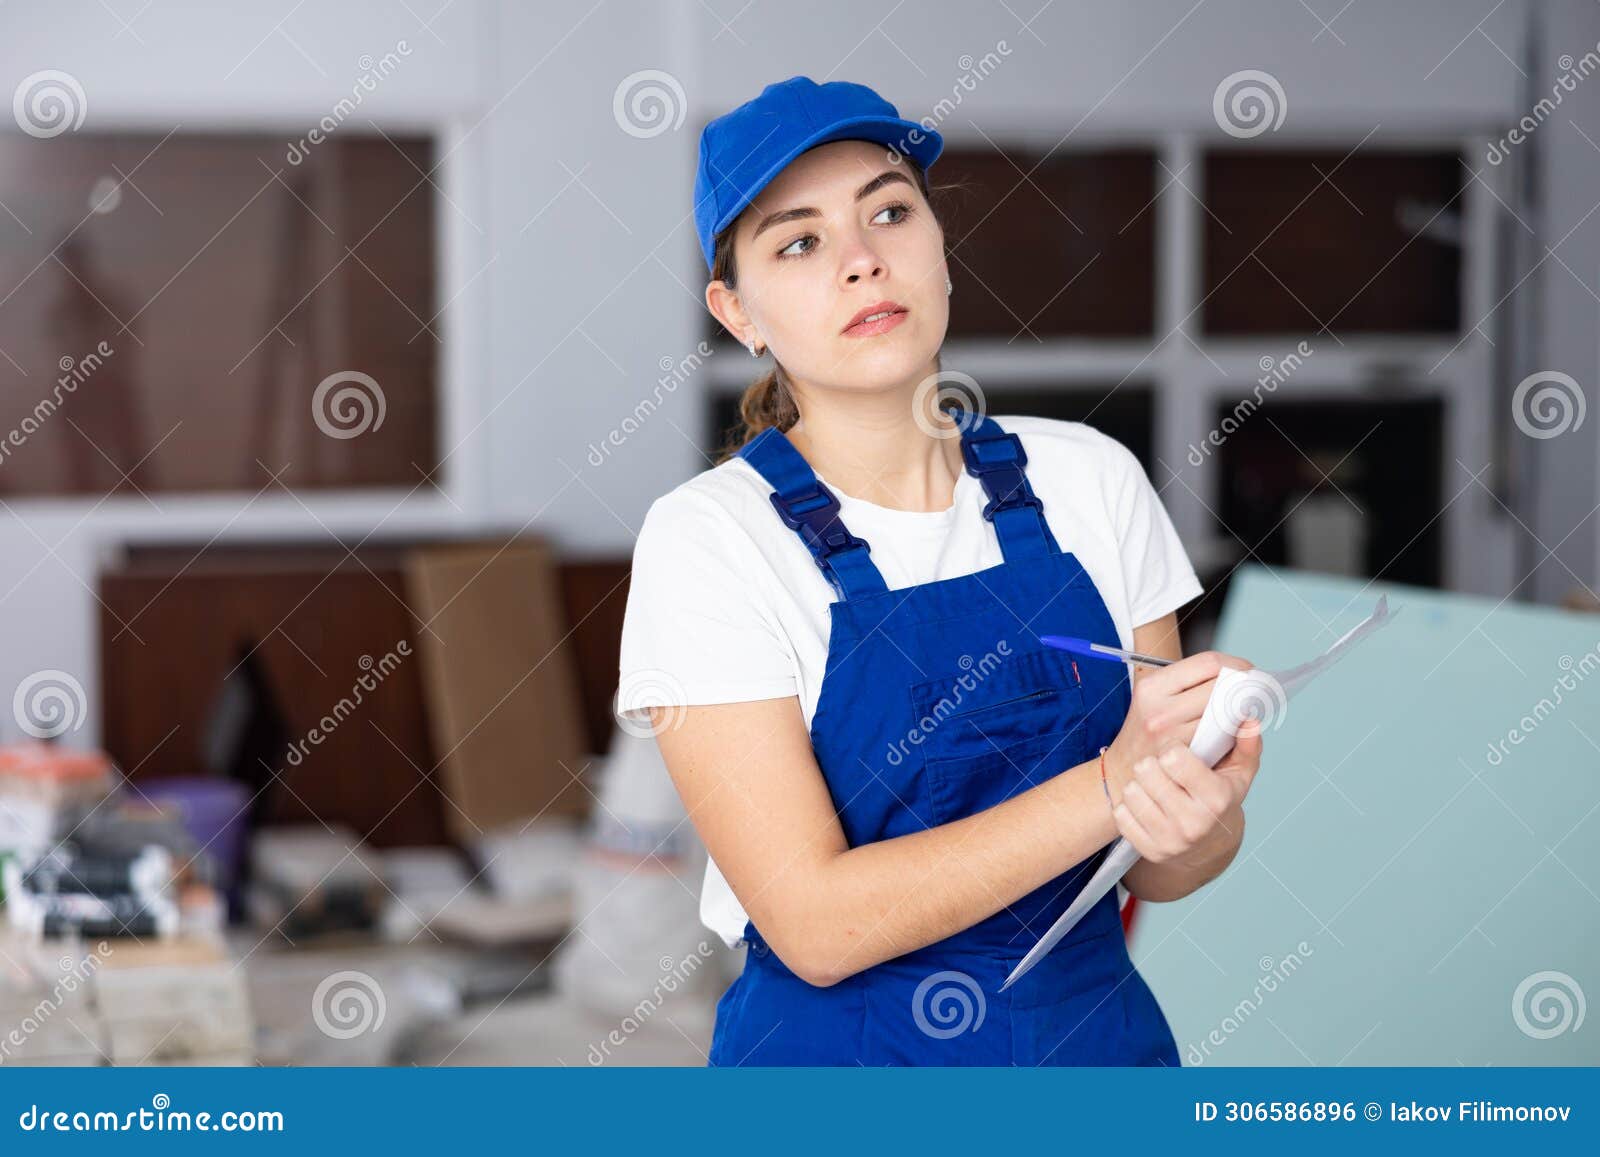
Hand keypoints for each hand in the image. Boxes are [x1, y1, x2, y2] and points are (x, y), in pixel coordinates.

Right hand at [1101, 649, 1250, 799]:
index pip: (1208, 663)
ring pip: (1226, 715)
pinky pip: (1223, 739)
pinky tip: (1230, 731)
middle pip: (1222, 688)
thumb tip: (1243, 673)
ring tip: (1242, 710)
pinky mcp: (1184, 759)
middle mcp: (1159, 711)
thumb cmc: (1149, 728)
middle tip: (1253, 690)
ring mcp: (1172, 738)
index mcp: (1153, 685)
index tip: (1247, 670)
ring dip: (1241, 711)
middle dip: (1244, 687)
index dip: (1236, 664)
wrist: (1126, 769)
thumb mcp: (1158, 694)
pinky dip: (1233, 732)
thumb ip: (1195, 681)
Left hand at [1111, 720, 1263, 865]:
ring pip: (1131, 791)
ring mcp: (1170, 840)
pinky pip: (1120, 814)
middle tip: (1162, 770)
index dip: (1173, 750)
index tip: (1177, 754)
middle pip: (1147, 771)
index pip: (1174, 758)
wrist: (1209, 846)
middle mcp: (1194, 823)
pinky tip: (1146, 806)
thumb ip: (1247, 744)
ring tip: (1154, 787)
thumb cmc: (1221, 799)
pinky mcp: (1149, 851)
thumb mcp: (1239, 772)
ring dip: (1139, 785)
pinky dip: (1128, 807)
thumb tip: (1249, 720)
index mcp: (1216, 799)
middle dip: (1152, 764)